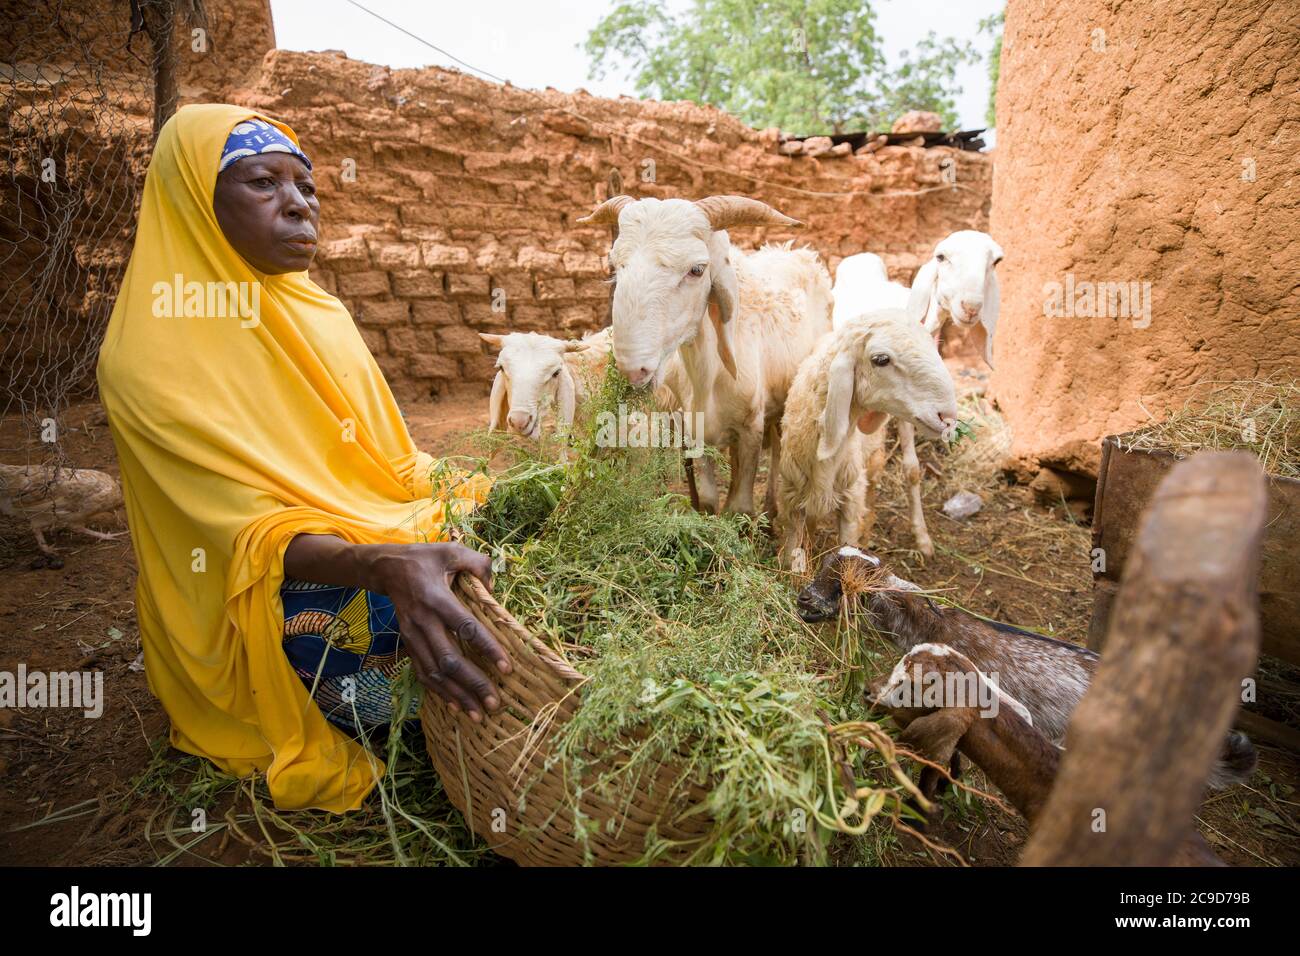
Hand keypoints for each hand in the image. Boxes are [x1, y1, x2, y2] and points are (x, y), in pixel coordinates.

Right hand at [357, 541, 511, 720]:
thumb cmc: (424, 558)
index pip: (465, 628)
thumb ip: (478, 564)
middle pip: (449, 660)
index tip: (506, 667)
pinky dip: (439, 691)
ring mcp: (412, 636)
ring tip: (478, 714)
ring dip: (456, 695)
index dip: (487, 648)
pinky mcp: (408, 644)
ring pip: (434, 673)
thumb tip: (495, 587)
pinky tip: (455, 705)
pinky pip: (423, 672)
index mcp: (436, 599)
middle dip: (472, 684)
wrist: (385, 568)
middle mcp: (422, 622)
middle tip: (494, 703)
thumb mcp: (451, 550)